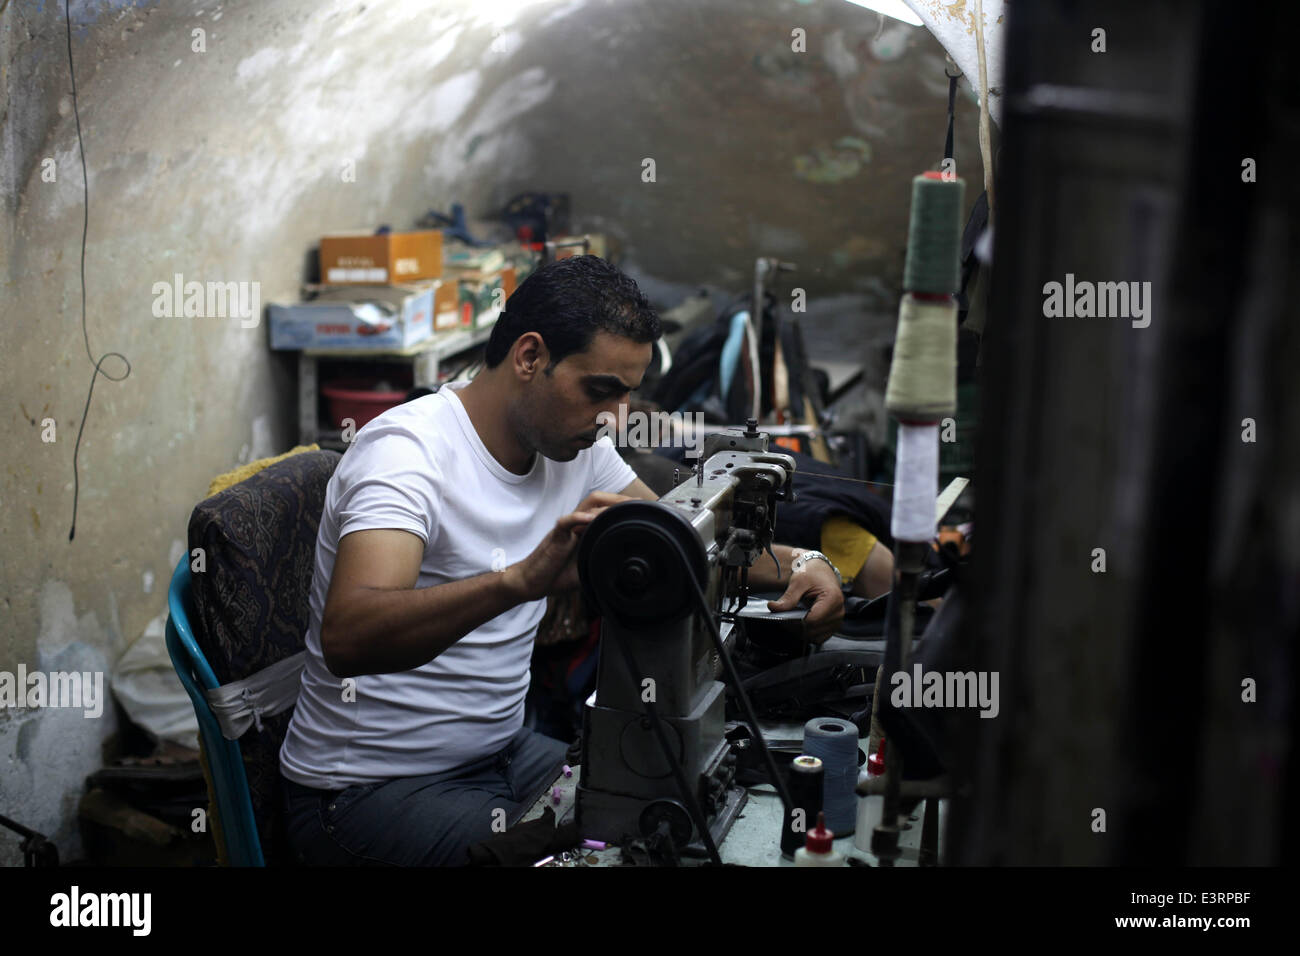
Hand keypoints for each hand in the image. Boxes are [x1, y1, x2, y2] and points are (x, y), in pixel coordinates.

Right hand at [505, 494, 629, 601]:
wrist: (532, 582)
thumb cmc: (557, 575)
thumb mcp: (588, 570)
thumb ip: (603, 562)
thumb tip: (627, 568)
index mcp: (587, 530)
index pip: (606, 510)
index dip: (624, 507)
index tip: (644, 510)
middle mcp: (577, 524)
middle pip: (598, 500)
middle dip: (620, 499)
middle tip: (639, 503)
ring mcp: (566, 528)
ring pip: (585, 506)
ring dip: (604, 505)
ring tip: (622, 507)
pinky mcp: (555, 536)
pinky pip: (566, 522)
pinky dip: (577, 518)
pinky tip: (589, 518)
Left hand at [767, 554, 844, 644]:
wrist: (822, 572)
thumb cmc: (812, 574)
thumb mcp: (798, 582)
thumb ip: (788, 598)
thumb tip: (773, 607)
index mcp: (833, 598)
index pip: (812, 620)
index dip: (795, 621)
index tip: (783, 616)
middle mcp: (838, 611)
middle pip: (813, 630)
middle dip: (796, 626)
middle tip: (785, 616)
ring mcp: (837, 620)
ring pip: (815, 637)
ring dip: (801, 631)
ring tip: (794, 617)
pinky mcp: (833, 626)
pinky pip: (819, 637)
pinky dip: (808, 633)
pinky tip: (802, 621)